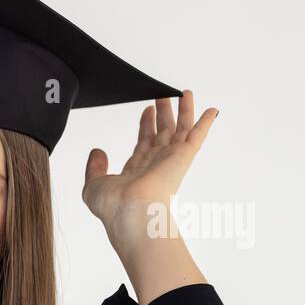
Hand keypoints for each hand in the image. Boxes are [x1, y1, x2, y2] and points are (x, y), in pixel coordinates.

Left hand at [81, 90, 217, 245]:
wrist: (130, 212)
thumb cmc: (113, 206)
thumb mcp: (93, 184)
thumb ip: (95, 167)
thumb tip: (97, 152)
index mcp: (137, 170)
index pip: (144, 142)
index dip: (146, 124)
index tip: (147, 110)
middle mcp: (155, 163)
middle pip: (162, 132)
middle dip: (163, 113)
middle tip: (162, 95)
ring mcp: (171, 159)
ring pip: (180, 129)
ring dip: (183, 110)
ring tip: (184, 92)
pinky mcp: (183, 157)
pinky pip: (197, 135)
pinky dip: (205, 123)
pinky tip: (211, 110)